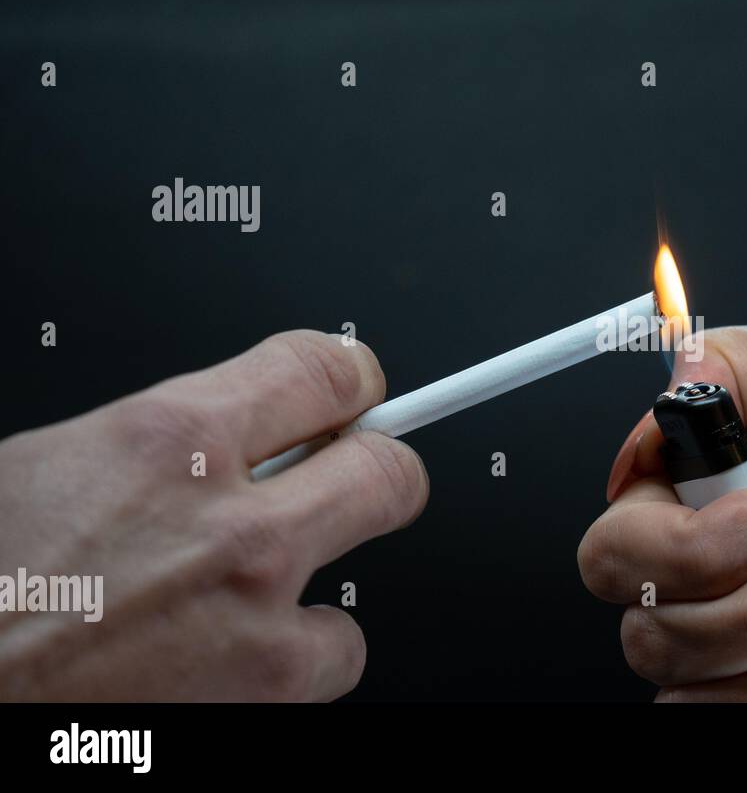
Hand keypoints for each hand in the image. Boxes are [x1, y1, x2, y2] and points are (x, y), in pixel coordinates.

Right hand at [0, 331, 428, 700]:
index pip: (322, 369)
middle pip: (387, 469)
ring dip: (320, 570)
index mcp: (169, 439)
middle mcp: (230, 520)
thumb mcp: (51, 466)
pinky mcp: (269, 684)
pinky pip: (335, 656)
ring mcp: (259, 608)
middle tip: (354, 479)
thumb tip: (219, 434)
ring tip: (250, 588)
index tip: (355, 393)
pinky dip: (298, 657)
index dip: (351, 379)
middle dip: (377, 468)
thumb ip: (160, 444)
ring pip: (365, 568)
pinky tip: (239, 654)